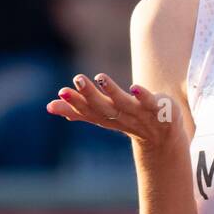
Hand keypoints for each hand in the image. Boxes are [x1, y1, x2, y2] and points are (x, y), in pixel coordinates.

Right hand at [47, 72, 183, 146]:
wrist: (164, 135)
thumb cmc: (128, 120)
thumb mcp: (102, 116)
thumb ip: (77, 111)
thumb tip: (49, 106)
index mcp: (106, 117)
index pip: (88, 111)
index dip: (75, 103)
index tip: (61, 92)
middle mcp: (121, 116)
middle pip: (103, 107)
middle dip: (89, 94)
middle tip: (77, 79)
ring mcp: (140, 114)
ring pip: (124, 103)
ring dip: (112, 91)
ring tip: (101, 77)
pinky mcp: (158, 108)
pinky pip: (150, 102)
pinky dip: (143, 96)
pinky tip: (135, 87)